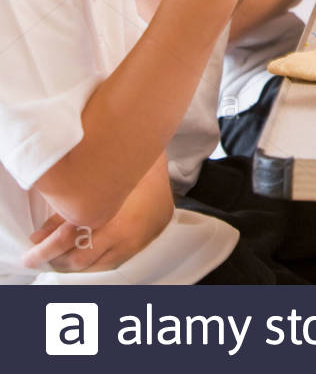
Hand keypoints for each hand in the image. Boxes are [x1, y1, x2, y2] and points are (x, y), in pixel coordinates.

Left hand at [23, 165, 172, 272]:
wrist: (162, 170)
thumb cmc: (125, 174)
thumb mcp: (94, 190)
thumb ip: (65, 214)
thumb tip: (39, 236)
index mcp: (112, 217)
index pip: (69, 241)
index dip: (45, 250)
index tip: (31, 255)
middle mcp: (125, 235)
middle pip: (81, 260)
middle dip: (58, 260)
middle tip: (43, 256)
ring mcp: (135, 242)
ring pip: (96, 267)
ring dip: (75, 264)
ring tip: (60, 257)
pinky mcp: (142, 244)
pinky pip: (111, 264)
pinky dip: (93, 263)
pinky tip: (84, 256)